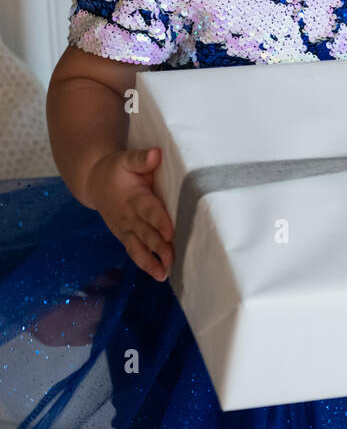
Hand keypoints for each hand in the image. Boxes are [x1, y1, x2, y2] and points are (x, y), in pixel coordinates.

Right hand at [85, 147, 173, 281]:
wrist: (94, 183)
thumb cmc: (116, 169)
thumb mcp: (126, 159)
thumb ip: (141, 159)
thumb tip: (156, 154)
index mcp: (133, 197)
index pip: (148, 210)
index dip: (159, 221)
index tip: (170, 233)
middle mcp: (128, 217)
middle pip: (145, 234)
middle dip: (158, 247)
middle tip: (172, 259)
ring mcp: (125, 229)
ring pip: (137, 248)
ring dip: (150, 262)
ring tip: (163, 274)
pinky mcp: (124, 236)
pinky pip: (134, 251)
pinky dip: (145, 263)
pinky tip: (159, 273)